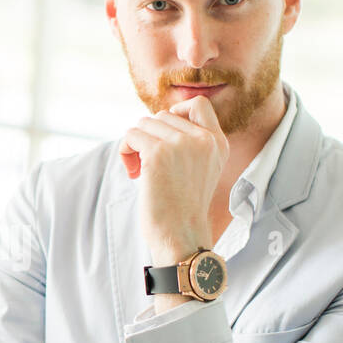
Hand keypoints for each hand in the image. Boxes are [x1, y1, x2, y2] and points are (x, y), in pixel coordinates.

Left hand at [118, 96, 227, 266]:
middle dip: (149, 137)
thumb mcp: (199, 171)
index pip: (199, 104)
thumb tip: (154, 121)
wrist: (182, 238)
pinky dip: (125, 151)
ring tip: (139, 170)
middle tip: (146, 164)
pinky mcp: (158, 153)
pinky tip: (133, 173)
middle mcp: (203, 140)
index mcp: (218, 143)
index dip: (176, 112)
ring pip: (144, 124)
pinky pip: (131, 136)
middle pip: (162, 115)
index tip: (164, 137)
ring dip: (135, 144)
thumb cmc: (183, 211)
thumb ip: (189, 144)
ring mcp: (181, 144)